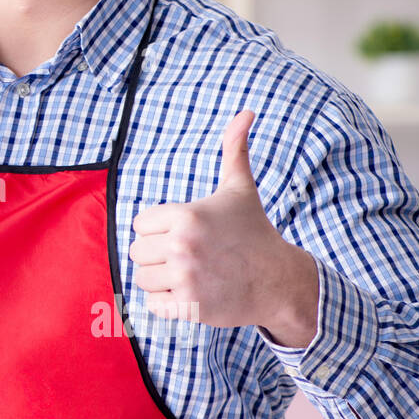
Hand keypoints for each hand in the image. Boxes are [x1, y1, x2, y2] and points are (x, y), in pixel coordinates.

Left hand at [129, 109, 304, 329]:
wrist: (280, 280)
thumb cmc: (254, 233)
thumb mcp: (239, 189)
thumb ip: (234, 149)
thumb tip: (246, 112)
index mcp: (186, 215)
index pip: (140, 224)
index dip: (159, 230)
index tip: (186, 234)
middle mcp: (183, 245)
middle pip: (138, 252)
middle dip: (158, 256)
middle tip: (190, 256)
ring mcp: (186, 278)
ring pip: (142, 279)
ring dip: (161, 280)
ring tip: (190, 274)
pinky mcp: (189, 306)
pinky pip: (153, 305)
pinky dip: (167, 303)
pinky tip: (191, 294)